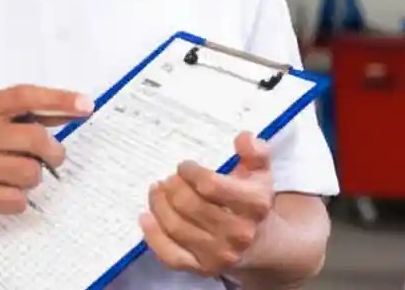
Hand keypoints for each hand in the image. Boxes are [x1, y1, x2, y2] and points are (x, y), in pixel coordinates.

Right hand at [0, 85, 92, 226]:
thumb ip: (24, 117)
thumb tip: (72, 109)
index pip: (24, 96)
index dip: (58, 98)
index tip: (86, 105)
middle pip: (35, 137)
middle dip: (53, 152)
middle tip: (52, 158)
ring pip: (31, 172)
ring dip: (32, 179)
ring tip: (15, 178)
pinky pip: (18, 199)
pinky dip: (18, 200)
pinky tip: (2, 194)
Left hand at [140, 132, 273, 276]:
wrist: (259, 242)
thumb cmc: (250, 199)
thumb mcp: (260, 172)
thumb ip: (255, 151)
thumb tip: (244, 137)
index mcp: (254, 205)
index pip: (210, 185)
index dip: (190, 172)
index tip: (184, 166)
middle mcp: (239, 233)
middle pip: (189, 205)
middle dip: (172, 187)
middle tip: (168, 179)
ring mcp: (220, 254)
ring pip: (176, 227)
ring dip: (159, 204)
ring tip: (156, 190)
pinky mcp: (203, 268)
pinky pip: (170, 255)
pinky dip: (153, 236)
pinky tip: (145, 217)